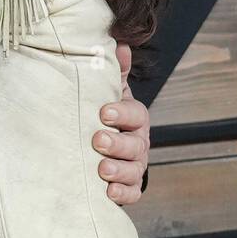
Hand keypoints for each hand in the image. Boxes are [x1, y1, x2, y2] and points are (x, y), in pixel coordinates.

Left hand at [92, 42, 149, 204]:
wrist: (105, 149)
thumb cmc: (105, 117)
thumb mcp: (109, 93)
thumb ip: (113, 72)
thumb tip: (119, 43)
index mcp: (133, 118)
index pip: (134, 113)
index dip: (121, 113)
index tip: (103, 112)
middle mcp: (138, 142)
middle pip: (135, 143)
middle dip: (118, 142)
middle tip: (98, 140)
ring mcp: (135, 166)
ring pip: (134, 169)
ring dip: (119, 169)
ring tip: (101, 169)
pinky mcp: (129, 187)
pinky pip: (131, 193)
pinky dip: (122, 194)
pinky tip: (108, 193)